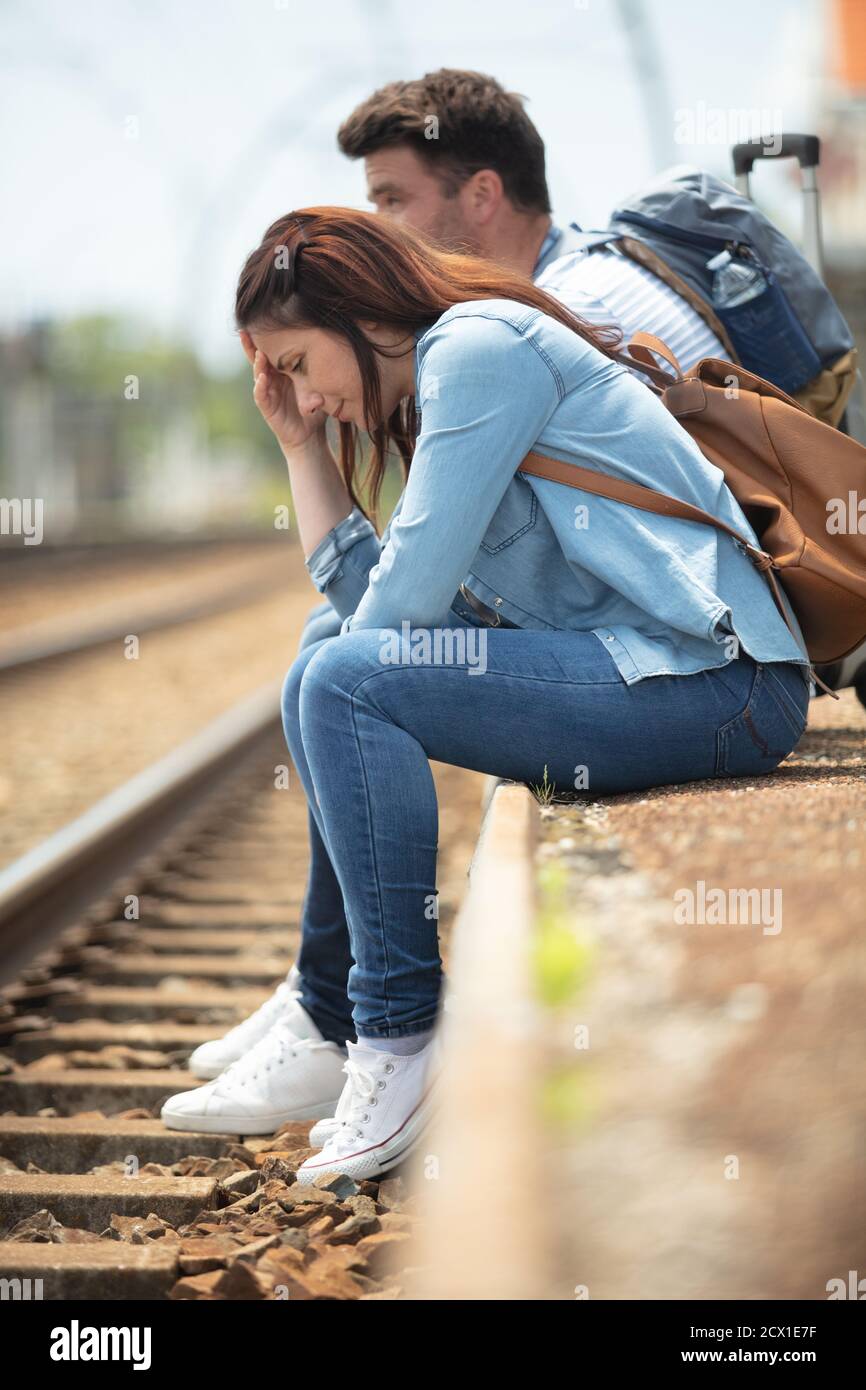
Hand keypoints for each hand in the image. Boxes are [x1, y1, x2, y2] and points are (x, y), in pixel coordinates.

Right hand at [239, 329, 324, 451]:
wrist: (310, 434)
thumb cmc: (315, 408)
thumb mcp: (320, 389)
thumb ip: (322, 380)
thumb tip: (327, 381)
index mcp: (283, 369)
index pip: (272, 350)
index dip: (266, 337)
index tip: (262, 319)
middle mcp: (273, 378)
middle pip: (258, 357)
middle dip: (251, 344)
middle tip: (245, 330)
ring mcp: (268, 391)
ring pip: (258, 373)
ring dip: (257, 363)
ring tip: (259, 354)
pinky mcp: (267, 407)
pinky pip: (261, 395)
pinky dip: (261, 386)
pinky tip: (262, 378)